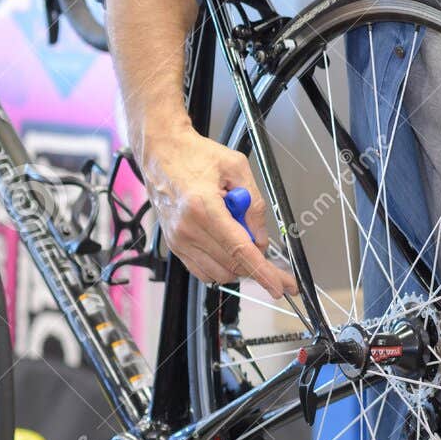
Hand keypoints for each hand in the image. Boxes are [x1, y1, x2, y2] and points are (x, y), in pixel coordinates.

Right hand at [139, 128, 297, 297]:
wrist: (161, 152)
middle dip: (258, 267)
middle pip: (232, 265)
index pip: (239, 250)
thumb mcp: (237, 169)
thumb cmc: (196, 155)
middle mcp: (187, 228)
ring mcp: (178, 239)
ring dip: (239, 265)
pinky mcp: (174, 245)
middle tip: (274, 259)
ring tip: (244, 237)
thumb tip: (262, 239)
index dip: (263, 272)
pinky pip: (202, 270)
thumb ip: (253, 205)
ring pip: (218, 272)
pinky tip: (229, 246)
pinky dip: (221, 265)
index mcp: (204, 207)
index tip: (279, 287)